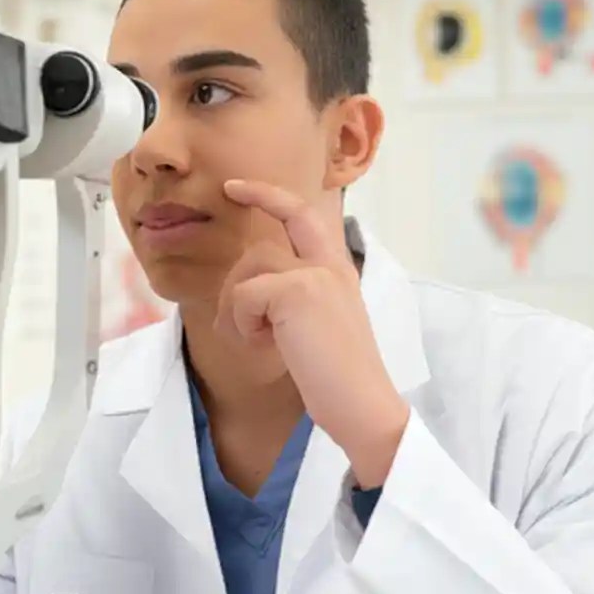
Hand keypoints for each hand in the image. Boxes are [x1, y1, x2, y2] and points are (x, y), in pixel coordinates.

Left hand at [215, 179, 408, 487]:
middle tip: (230, 322)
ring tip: (259, 345)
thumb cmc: (338, 378)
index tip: (235, 187)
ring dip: (239, 313)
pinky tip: (264, 347)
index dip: (266, 195)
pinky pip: (244, 297)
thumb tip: (243, 295)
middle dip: (235, 281)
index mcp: (338, 270)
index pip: (301, 214)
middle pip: (260, 248)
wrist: (363, 406)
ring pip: (247, 274)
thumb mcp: (317, 327)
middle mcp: (329, 265)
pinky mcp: (297, 291)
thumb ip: (291, 299)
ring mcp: (315, 274)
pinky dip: (243, 325)